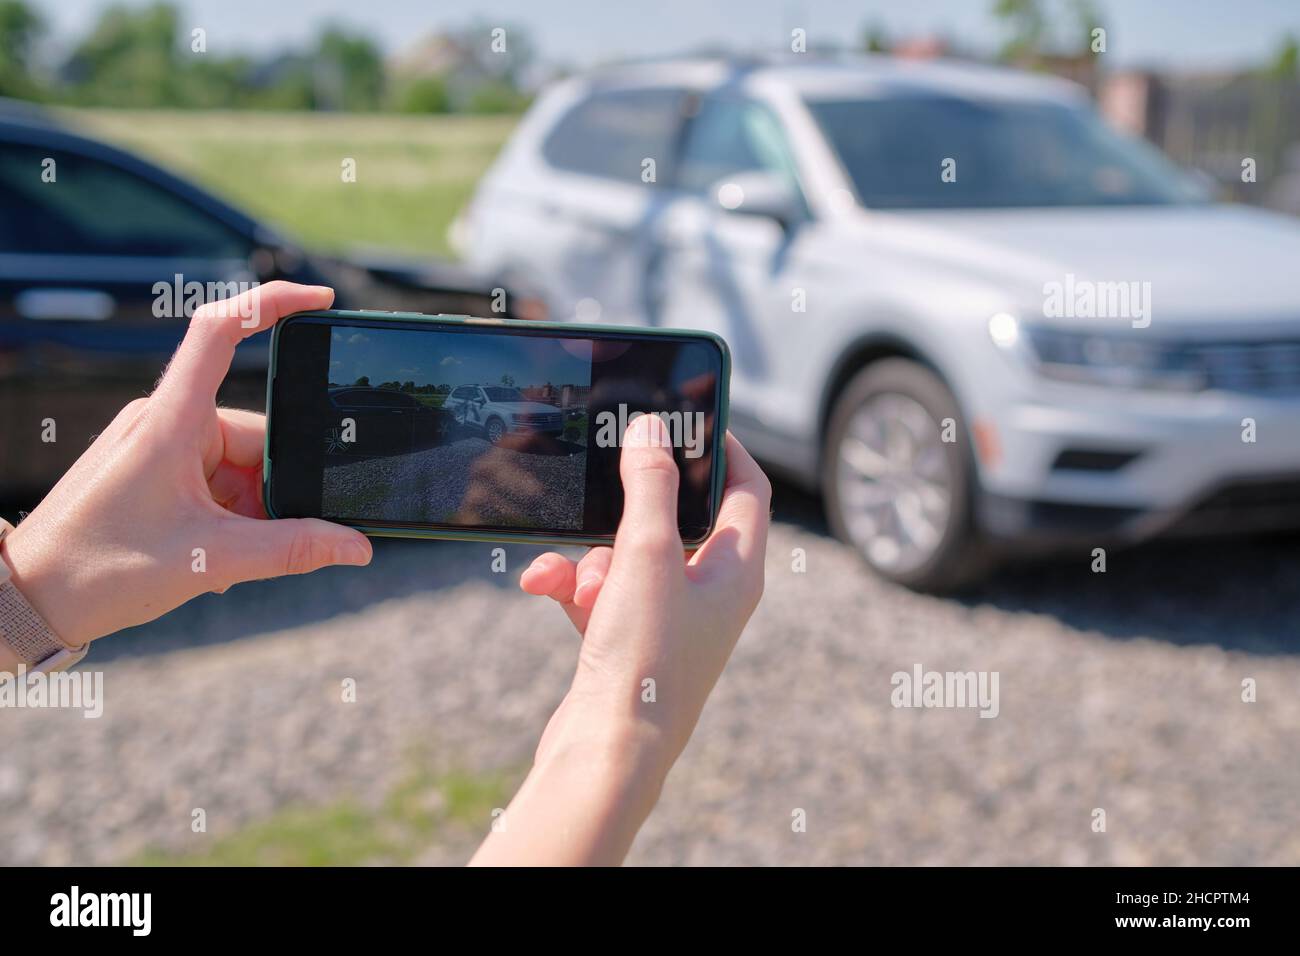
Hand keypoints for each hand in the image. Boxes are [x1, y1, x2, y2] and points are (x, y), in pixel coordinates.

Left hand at [1, 282, 371, 648]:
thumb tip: (356, 547)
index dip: (272, 303)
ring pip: (238, 464)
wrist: (30, 599)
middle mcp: (164, 421)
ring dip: (247, 511)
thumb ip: (293, 550)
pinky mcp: (152, 468)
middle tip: (257, 540)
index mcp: (172, 421)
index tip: (320, 300)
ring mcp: (157, 444)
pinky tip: (214, 555)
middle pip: (254, 435)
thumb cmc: (99, 569)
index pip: (221, 331)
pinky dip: (227, 516)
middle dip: (271, 489)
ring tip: (224, 559)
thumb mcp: (212, 560)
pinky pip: (214, 480)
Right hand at [473, 415, 769, 864]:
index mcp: (738, 571)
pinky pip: (598, 590)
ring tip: (572, 577)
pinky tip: (543, 587)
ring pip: (627, 554)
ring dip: (590, 555)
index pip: (747, 488)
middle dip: (628, 509)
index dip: (722, 447)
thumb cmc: (644, 660)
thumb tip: (654, 429)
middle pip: (676, 519)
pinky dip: (572, 585)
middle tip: (604, 482)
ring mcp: (669, 618)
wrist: (606, 752)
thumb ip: (651, 487)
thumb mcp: (647, 557)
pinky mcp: (628, 639)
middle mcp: (712, 593)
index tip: (687, 415)